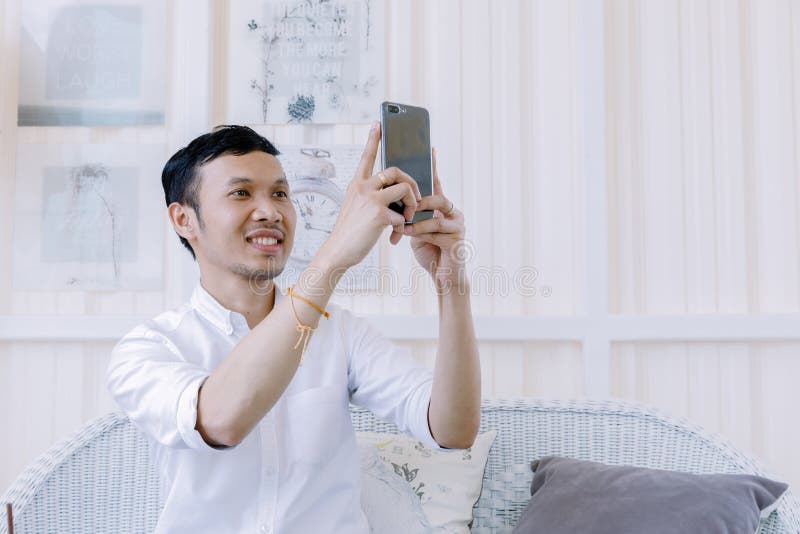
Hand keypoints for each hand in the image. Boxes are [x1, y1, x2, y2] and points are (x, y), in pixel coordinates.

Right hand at [317, 122, 421, 269]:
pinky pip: (402, 216)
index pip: (366, 156)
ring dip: (413, 204)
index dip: (373, 139)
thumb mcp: (356, 207)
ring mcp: (371, 199)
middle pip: (396, 171)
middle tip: (415, 198)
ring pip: (405, 188)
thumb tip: (396, 195)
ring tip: (408, 218)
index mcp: (356, 184)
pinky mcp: (379, 214)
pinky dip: (401, 228)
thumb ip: (371, 196)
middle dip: (411, 183)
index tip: (378, 123)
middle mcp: (363, 187)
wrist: (337, 252)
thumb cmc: (349, 233)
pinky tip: (393, 238)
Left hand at [401, 148, 467, 289]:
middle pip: (437, 196)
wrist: (443, 276)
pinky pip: (437, 229)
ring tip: (404, 226)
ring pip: (436, 213)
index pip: (436, 183)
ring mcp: (458, 224)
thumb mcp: (415, 230)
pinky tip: (409, 235)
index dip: (432, 166)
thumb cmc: (429, 251)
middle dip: (419, 199)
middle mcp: (452, 212)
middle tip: (405, 204)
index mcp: (441, 208)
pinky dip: (421, 232)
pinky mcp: (458, 237)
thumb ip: (410, 215)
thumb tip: (395, 202)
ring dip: (417, 220)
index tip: (429, 147)